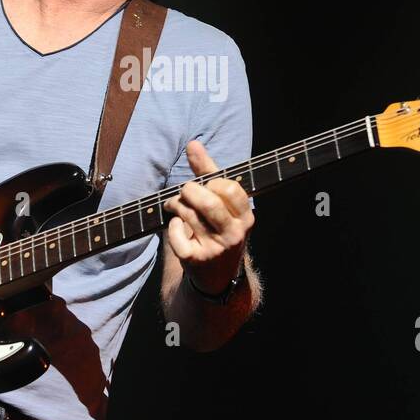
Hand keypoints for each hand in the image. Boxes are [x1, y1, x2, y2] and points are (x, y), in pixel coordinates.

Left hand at [163, 140, 253, 292]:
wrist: (216, 276)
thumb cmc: (218, 230)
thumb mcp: (222, 204)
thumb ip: (209, 172)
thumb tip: (193, 144)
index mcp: (245, 217)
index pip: (229, 188)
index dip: (212, 182)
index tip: (206, 185)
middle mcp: (235, 234)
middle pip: (208, 201)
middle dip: (189, 190)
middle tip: (184, 192)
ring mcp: (216, 249)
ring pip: (190, 215)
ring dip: (175, 204)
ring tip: (174, 204)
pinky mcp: (197, 260)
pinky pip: (178, 235)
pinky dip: (173, 226)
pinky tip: (177, 226)